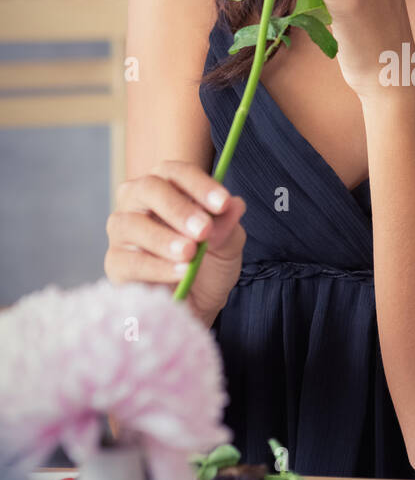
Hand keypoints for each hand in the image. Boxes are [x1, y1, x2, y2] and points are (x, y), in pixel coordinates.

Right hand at [105, 161, 245, 328]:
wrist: (198, 307)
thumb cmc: (209, 266)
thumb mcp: (228, 246)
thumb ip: (228, 225)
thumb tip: (234, 205)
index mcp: (167, 187)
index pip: (177, 172)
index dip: (200, 185)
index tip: (223, 202)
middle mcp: (138, 202)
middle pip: (149, 188)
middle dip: (179, 208)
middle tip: (204, 230)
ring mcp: (123, 232)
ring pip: (131, 223)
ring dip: (164, 238)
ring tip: (191, 253)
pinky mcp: (116, 264)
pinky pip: (129, 261)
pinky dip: (157, 266)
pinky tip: (181, 273)